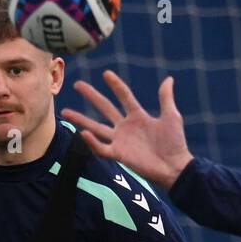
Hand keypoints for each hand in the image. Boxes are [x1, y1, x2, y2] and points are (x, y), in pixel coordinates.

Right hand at [61, 70, 192, 188]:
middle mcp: (125, 127)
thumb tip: (168, 79)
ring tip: (65, 111)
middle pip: (105, 108)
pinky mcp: (119, 154)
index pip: (124, 96)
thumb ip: (166, 98)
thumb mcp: (171, 116)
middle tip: (77, 84)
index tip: (106, 74)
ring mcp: (120, 141)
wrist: (175, 167)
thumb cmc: (175, 144)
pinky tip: (83, 133)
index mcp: (138, 116)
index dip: (116, 85)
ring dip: (80, 119)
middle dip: (91, 96)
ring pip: (96, 127)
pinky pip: (101, 148)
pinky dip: (92, 142)